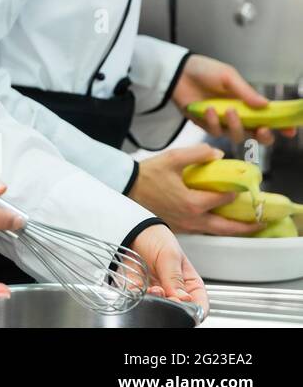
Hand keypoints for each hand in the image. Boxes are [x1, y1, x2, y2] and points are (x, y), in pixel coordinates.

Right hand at [128, 144, 262, 235]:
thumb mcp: (172, 158)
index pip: (224, 199)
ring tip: (246, 226)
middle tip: (260, 222)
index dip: (237, 192)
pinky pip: (203, 231)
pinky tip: (219, 222)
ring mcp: (185, 226)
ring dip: (233, 229)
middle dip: (246, 226)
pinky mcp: (178, 228)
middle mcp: (192, 218)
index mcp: (193, 202)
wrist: (126, 188)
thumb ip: (198, 154)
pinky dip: (216, 228)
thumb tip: (218, 155)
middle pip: (227, 227)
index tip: (244, 186)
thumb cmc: (147, 174)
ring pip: (216, 232)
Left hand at [131, 224, 208, 313]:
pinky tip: (141, 289)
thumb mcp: (170, 255)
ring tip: (153, 289)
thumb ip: (174, 278)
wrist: (132, 231)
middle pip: (179, 309)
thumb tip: (182, 298)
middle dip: (173, 306)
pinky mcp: (139, 291)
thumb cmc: (157, 239)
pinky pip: (139, 301)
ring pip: (160, 307)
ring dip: (156, 302)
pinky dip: (140, 299)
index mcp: (191, 284)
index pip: (200, 304)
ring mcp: (157, 292)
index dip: (195, 309)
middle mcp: (175, 291)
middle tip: (166, 296)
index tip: (185, 304)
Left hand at [175, 54, 296, 145]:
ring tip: (228, 110)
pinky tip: (207, 109)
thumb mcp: (228, 77)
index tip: (289, 130)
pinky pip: (214, 131)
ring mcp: (221, 121)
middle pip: (256, 134)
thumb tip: (267, 105)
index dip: (281, 126)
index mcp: (247, 102)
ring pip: (237, 136)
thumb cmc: (205, 70)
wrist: (178, 72)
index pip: (268, 117)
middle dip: (263, 135)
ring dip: (236, 125)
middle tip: (262, 129)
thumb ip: (246, 92)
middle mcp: (237, 115)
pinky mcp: (205, 125)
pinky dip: (213, 122)